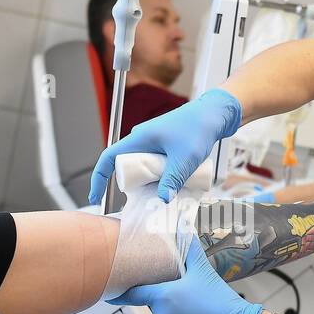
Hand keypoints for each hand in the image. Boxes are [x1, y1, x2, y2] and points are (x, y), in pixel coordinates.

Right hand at [89, 88, 242, 203]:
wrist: (217, 114)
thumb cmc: (199, 127)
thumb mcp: (185, 158)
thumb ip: (173, 179)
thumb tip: (162, 199)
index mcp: (139, 139)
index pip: (108, 159)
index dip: (99, 179)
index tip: (96, 197)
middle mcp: (142, 141)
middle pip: (128, 169)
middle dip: (134, 187)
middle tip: (148, 200)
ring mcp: (153, 144)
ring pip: (143, 170)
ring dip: (150, 184)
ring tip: (167, 193)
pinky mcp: (165, 148)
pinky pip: (155, 167)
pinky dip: (160, 178)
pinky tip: (174, 186)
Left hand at [111, 238, 263, 313]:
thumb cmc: (220, 301)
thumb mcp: (203, 270)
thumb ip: (189, 249)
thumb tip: (183, 229)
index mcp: (163, 297)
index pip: (134, 294)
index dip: (122, 292)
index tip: (110, 292)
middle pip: (152, 304)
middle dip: (164, 298)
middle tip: (185, 293)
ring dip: (172, 313)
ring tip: (195, 308)